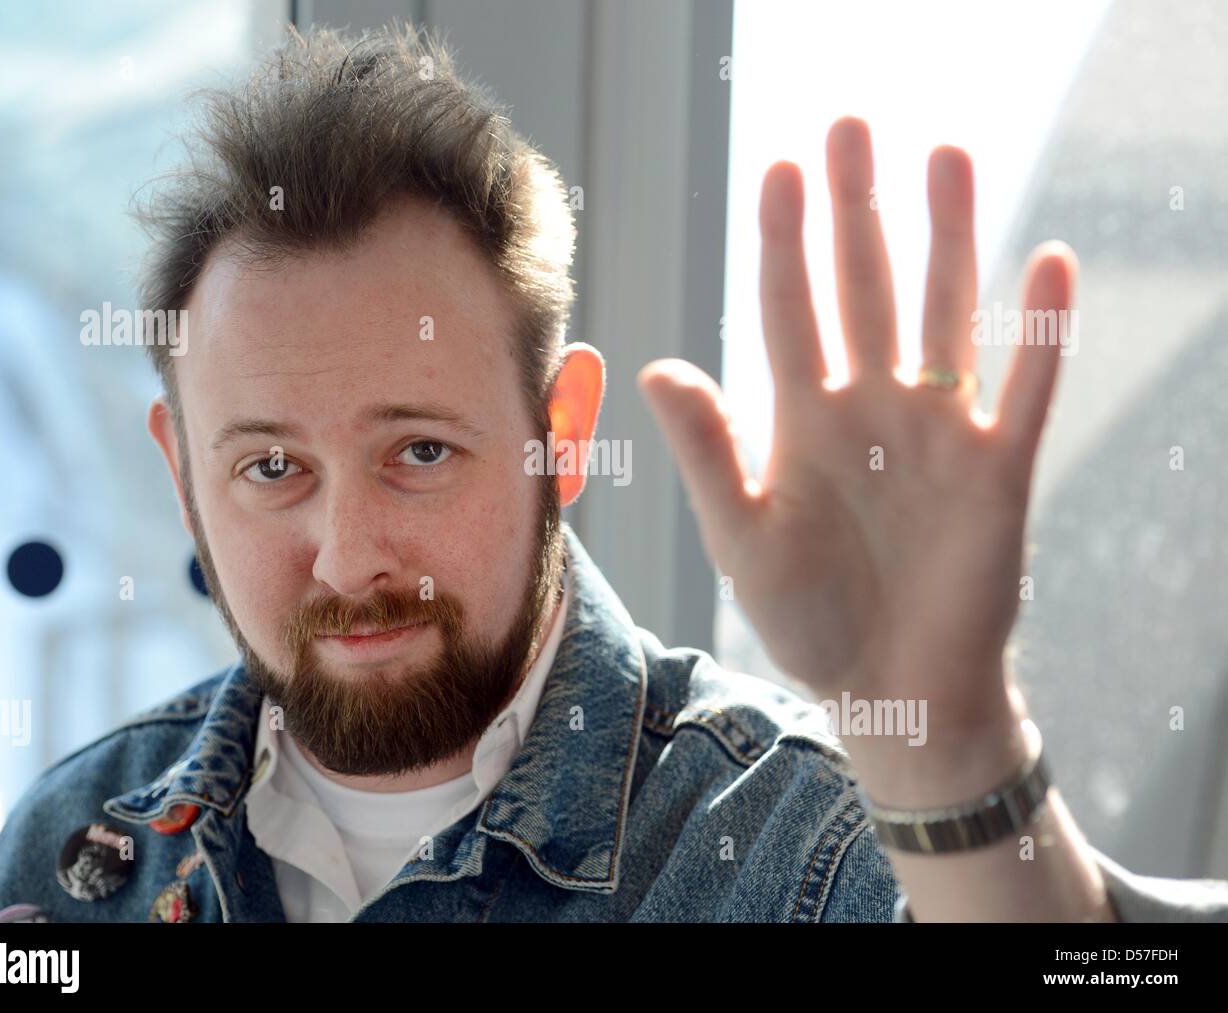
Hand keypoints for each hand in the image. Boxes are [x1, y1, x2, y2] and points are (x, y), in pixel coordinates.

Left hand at [638, 117, 1074, 740]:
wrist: (890, 692)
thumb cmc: (808, 621)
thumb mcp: (745, 539)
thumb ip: (710, 454)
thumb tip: (660, 365)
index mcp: (801, 421)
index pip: (788, 308)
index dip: (785, 241)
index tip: (780, 170)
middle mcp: (870, 408)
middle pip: (864, 289)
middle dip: (858, 211)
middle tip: (852, 127)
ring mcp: (937, 432)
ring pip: (945, 315)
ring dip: (949, 239)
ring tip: (947, 157)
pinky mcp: (997, 469)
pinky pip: (1025, 387)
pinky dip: (1039, 331)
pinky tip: (1048, 263)